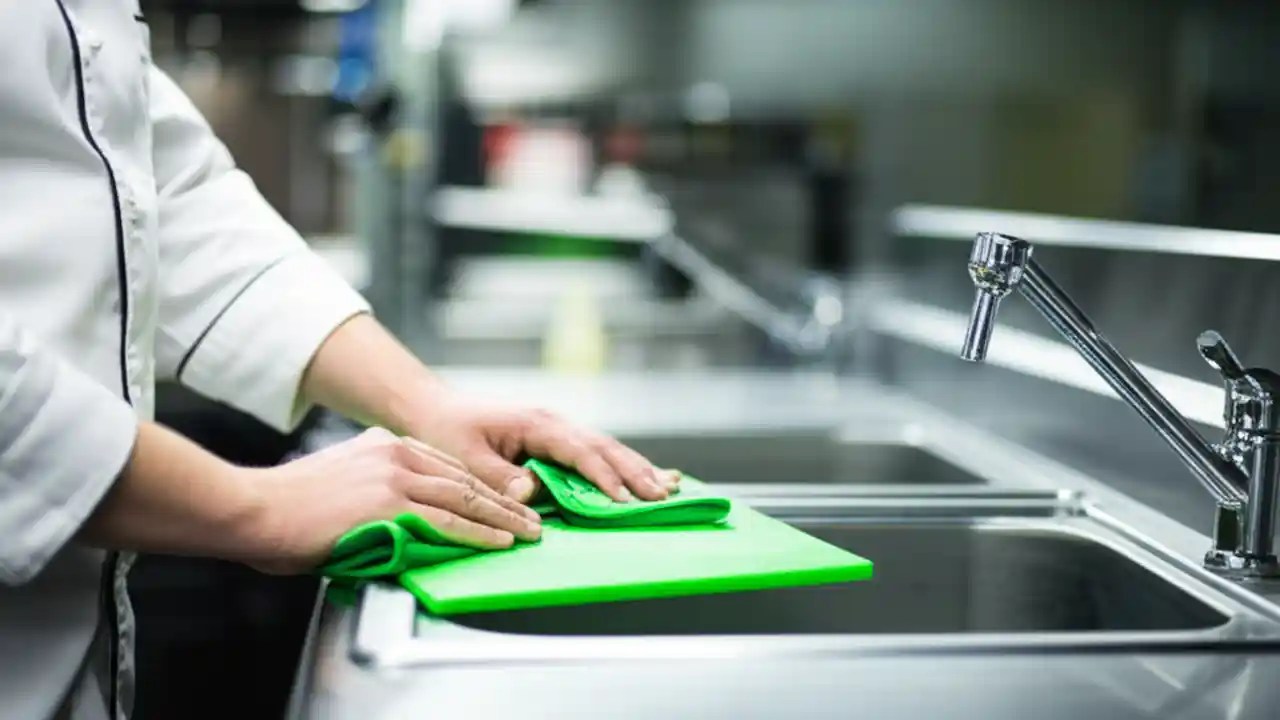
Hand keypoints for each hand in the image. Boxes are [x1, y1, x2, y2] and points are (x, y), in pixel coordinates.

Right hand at [243, 427, 541, 573]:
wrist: (254, 509)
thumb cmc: (285, 511)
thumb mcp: (341, 489)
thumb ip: (376, 497)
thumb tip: (400, 523)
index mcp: (383, 446)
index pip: (446, 466)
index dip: (480, 487)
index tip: (502, 501)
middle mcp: (394, 454)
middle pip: (463, 480)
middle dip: (503, 502)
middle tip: (531, 518)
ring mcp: (394, 476)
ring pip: (464, 498)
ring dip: (503, 519)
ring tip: (528, 533)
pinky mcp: (390, 503)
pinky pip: (447, 521)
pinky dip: (478, 534)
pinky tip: (499, 542)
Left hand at [408, 395, 680, 503]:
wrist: (436, 409)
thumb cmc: (447, 432)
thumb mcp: (465, 456)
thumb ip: (498, 476)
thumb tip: (530, 493)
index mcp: (536, 423)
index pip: (578, 451)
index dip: (602, 476)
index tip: (623, 500)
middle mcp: (554, 423)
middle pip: (604, 447)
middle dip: (636, 472)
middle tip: (663, 497)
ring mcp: (559, 430)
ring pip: (608, 449)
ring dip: (638, 469)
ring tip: (670, 489)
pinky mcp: (558, 441)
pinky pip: (597, 453)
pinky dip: (624, 466)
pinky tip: (650, 476)